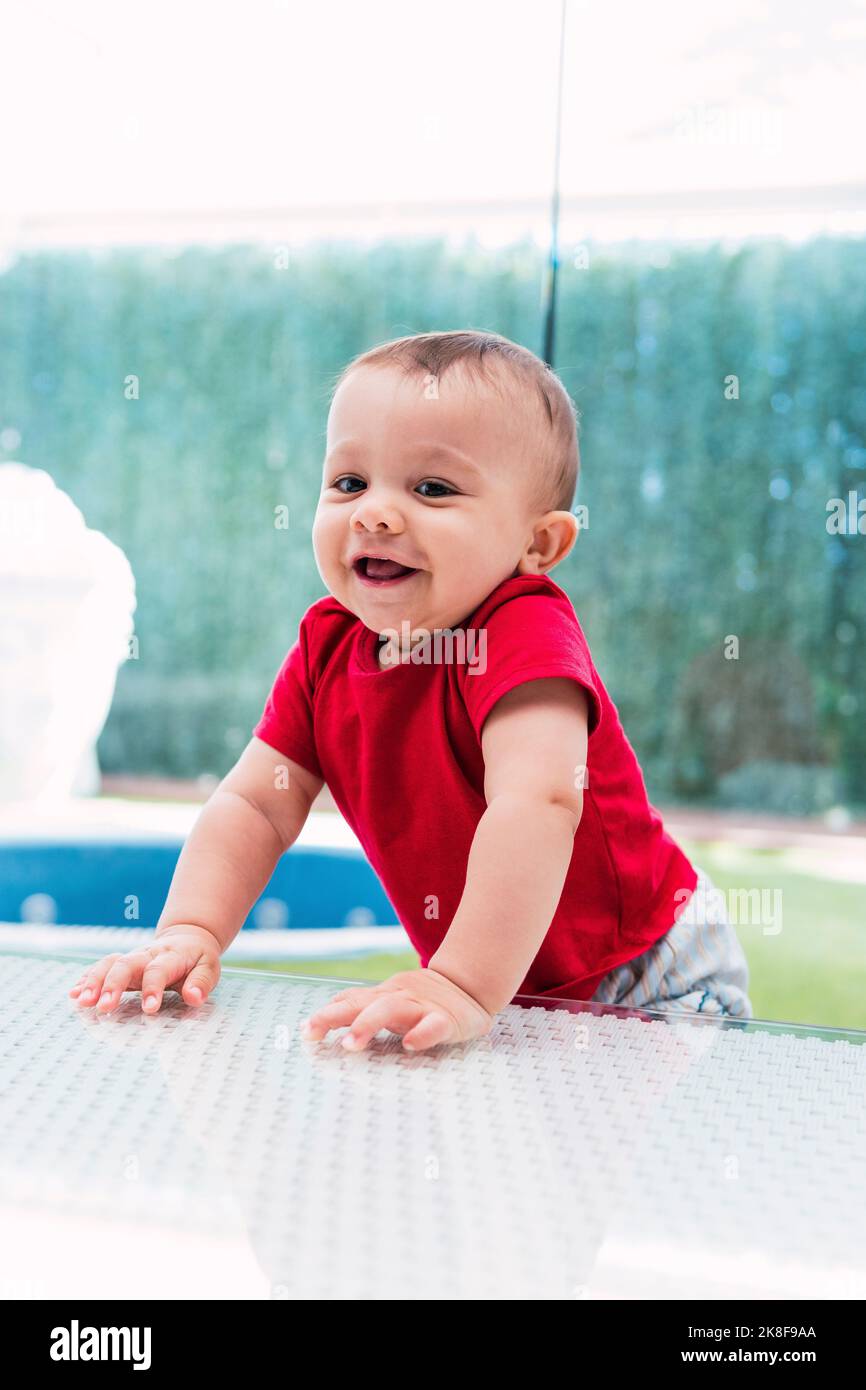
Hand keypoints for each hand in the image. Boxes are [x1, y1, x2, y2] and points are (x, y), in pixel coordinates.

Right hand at [68, 925, 221, 1014]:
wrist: (188, 936)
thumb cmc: (199, 958)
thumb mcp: (210, 967)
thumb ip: (202, 982)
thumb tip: (194, 997)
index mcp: (171, 956)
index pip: (159, 970)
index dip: (153, 988)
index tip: (150, 1009)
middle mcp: (147, 954)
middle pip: (125, 964)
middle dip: (112, 985)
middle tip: (103, 1007)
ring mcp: (133, 958)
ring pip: (108, 963)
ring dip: (93, 981)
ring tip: (82, 1002)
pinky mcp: (122, 963)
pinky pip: (101, 967)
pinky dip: (87, 979)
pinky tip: (75, 993)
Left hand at [299, 967, 495, 1052]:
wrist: (468, 985)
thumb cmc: (419, 1000)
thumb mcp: (385, 1000)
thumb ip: (355, 1008)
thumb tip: (312, 1022)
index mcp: (380, 997)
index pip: (349, 1001)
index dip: (326, 1015)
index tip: (304, 1031)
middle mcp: (396, 998)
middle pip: (362, 1003)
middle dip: (336, 1016)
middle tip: (313, 1033)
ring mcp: (420, 1007)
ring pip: (392, 1010)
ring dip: (369, 1024)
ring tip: (351, 1043)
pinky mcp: (445, 1020)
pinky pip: (433, 1026)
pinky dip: (421, 1034)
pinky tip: (410, 1045)